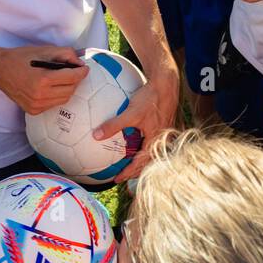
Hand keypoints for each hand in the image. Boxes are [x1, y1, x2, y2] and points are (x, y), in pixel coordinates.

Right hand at [0, 45, 87, 114]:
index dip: (81, 72)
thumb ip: (64, 54)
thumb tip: (79, 63)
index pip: (71, 78)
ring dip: (67, 89)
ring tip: (63, 79)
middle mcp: (40, 95)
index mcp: (43, 79)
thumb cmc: (20, 58)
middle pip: (70, 90)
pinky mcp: (33, 110)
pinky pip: (53, 105)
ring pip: (63, 99)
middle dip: (75, 80)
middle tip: (74, 72)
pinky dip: (57, 96)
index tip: (84, 68)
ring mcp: (36, 105)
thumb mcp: (43, 50)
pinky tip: (51, 87)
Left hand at [96, 67, 178, 182]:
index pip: (141, 163)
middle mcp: (161, 139)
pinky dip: (143, 146)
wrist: (166, 84)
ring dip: (140, 159)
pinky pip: (152, 140)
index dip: (128, 173)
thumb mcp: (130, 113)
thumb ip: (113, 125)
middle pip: (148, 161)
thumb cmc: (150, 98)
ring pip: (151, 152)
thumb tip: (96, 135)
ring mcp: (163, 132)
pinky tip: (134, 141)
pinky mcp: (163, 124)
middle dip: (135, 170)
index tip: (117, 178)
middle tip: (122, 175)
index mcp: (154, 141)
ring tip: (128, 162)